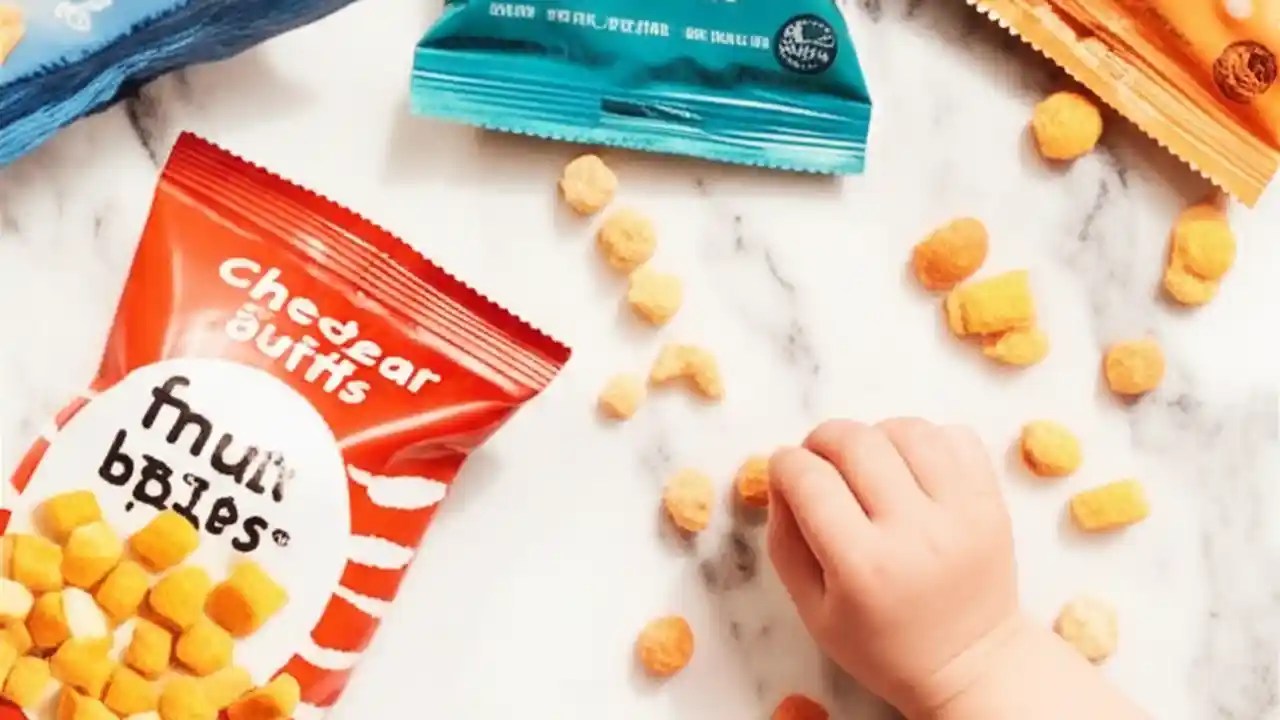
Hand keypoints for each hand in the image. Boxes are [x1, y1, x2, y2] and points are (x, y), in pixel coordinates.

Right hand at [767, 419, 1021, 715]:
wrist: (971, 664)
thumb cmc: (882, 645)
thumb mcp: (812, 611)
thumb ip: (785, 540)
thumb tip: (780, 475)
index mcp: (863, 567)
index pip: (808, 479)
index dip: (784, 464)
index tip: (784, 472)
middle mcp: (915, 531)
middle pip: (854, 440)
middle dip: (821, 440)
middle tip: (820, 463)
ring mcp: (962, 512)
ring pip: (904, 428)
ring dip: (873, 436)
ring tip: (868, 464)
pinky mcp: (992, 501)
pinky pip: (953, 435)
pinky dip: (924, 441)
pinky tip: (911, 469)